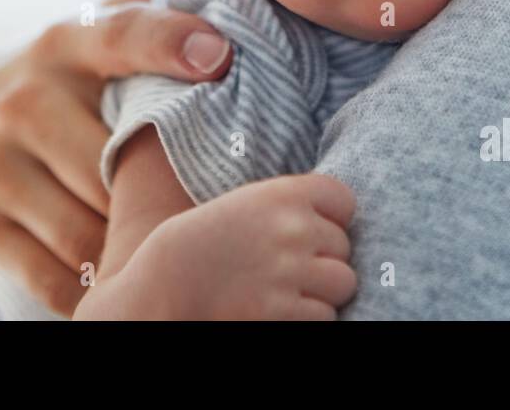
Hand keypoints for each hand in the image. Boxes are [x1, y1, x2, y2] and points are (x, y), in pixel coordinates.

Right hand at [0, 0, 233, 315]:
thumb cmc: (61, 78)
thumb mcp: (94, 32)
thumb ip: (156, 9)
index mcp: (66, 44)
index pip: (121, 36)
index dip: (169, 43)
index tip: (218, 56)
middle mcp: (24, 101)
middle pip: (114, 164)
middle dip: (162, 192)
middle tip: (207, 205)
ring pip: (86, 231)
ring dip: (130, 247)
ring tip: (165, 247)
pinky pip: (52, 277)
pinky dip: (93, 290)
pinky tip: (119, 280)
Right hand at [79, 174, 357, 319]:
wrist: (165, 283)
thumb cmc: (205, 242)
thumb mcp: (246, 204)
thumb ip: (290, 207)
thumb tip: (342, 224)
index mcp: (283, 193)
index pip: (344, 200)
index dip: (334, 218)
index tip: (314, 231)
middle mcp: (292, 228)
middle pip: (344, 247)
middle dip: (322, 259)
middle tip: (286, 266)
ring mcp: (290, 270)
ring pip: (343, 283)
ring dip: (321, 291)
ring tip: (287, 290)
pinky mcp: (283, 309)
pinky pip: (325, 316)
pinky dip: (308, 317)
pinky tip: (279, 309)